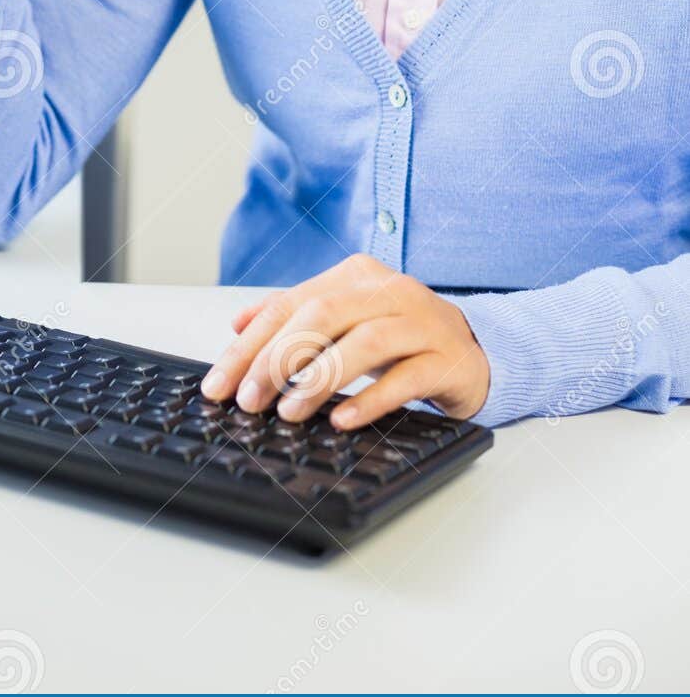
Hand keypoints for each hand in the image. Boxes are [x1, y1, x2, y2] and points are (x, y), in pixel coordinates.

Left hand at [200, 253, 490, 430]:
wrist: (474, 351)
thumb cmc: (399, 337)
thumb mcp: (345, 319)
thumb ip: (295, 316)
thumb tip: (238, 324)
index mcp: (355, 276)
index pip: (290, 305)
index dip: (250, 344)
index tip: (221, 382)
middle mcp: (388, 290)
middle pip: (323, 317)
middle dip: (278, 360)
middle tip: (251, 399)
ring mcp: (421, 322)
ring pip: (364, 342)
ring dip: (320, 379)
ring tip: (289, 411)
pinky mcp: (446, 358)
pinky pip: (406, 377)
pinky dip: (370, 399)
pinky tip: (342, 420)